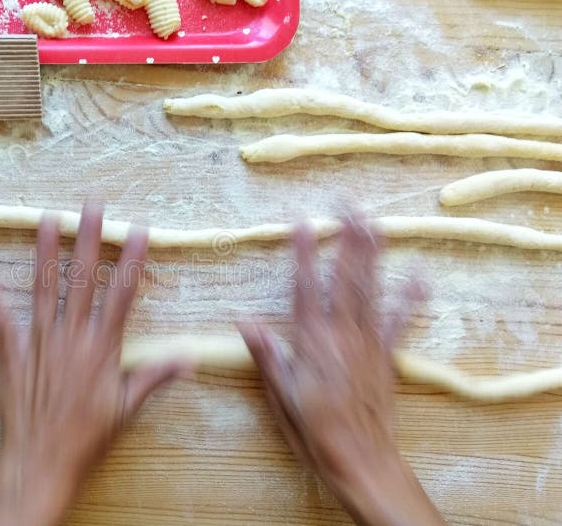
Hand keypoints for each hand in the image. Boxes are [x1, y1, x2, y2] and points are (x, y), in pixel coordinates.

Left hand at [0, 201, 188, 525]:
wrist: (42, 462)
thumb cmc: (87, 438)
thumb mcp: (127, 409)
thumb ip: (154, 377)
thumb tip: (189, 358)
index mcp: (102, 348)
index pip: (121, 295)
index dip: (131, 260)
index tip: (137, 230)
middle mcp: (71, 337)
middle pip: (82, 280)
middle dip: (88, 239)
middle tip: (92, 205)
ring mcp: (39, 343)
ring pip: (43, 289)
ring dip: (46, 252)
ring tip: (48, 218)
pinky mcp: (12, 354)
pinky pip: (1, 319)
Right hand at [238, 216, 443, 525]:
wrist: (361, 459)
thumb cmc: (314, 430)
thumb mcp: (281, 396)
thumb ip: (267, 355)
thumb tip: (243, 319)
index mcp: (312, 342)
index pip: (305, 287)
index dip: (302, 252)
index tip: (301, 221)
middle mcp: (343, 334)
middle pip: (345, 277)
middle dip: (346, 237)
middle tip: (346, 204)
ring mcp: (369, 342)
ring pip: (371, 288)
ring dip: (372, 253)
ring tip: (374, 221)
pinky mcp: (386, 355)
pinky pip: (400, 320)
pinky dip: (410, 296)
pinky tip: (419, 274)